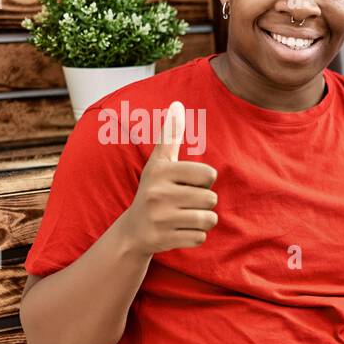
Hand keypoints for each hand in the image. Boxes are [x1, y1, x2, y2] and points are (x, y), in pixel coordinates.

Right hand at [121, 100, 219, 255]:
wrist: (133, 231)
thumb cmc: (154, 190)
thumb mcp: (160, 162)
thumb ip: (171, 135)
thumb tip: (177, 103)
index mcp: (160, 170)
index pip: (209, 174)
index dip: (204, 180)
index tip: (186, 183)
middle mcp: (157, 193)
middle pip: (211, 199)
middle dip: (202, 202)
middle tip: (182, 203)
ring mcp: (160, 218)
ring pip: (209, 219)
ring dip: (202, 220)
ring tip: (182, 216)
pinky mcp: (164, 239)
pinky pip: (200, 238)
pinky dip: (194, 236)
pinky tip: (177, 231)